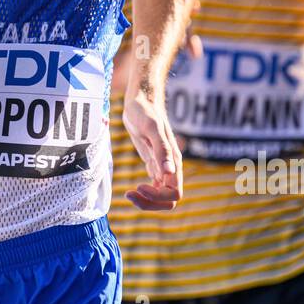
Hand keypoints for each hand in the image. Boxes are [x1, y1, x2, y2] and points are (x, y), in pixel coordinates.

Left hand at [120, 90, 182, 211]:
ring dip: (146, 200)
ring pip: (160, 195)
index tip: (139, 185)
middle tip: (130, 193)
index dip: (157, 196)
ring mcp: (162, 166)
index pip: (174, 194)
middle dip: (151, 203)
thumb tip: (169, 173)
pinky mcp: (153, 163)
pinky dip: (144, 193)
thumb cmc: (146, 111)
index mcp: (174, 162)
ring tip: (128, 193)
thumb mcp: (152, 129)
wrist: (141, 100)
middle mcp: (170, 167)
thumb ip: (162, 150)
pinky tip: (131, 188)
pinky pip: (154, 186)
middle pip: (168, 200)